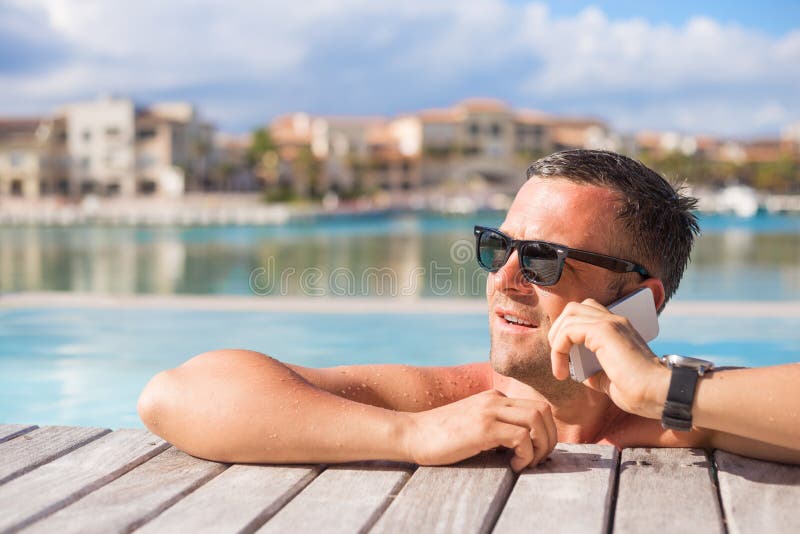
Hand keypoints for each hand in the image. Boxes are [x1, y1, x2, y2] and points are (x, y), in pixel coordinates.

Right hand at [402, 389, 556, 471]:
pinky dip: (526, 454)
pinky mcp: (483, 428)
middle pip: (542, 410)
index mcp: (493, 397)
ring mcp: (489, 411)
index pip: (535, 406)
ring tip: (528, 463)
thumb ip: (494, 426)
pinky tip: (514, 466)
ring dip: (541, 445)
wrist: (412, 433)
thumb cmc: (440, 436)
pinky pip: (521, 437)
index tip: (535, 452)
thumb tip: (520, 445)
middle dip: (549, 438)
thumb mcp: (473, 423)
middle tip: (539, 459)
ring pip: (537, 419)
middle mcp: (494, 399)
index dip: (544, 431)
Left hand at [548, 299, 669, 418]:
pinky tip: (562, 369)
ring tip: (559, 365)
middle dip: (558, 330)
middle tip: (559, 358)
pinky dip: (559, 348)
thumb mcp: (608, 380)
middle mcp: (615, 321)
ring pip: (569, 314)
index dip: (568, 332)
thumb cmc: (640, 391)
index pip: (585, 314)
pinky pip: (569, 330)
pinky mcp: (605, 331)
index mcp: (618, 330)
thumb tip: (578, 372)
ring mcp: (611, 323)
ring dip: (557, 339)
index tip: (564, 361)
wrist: (660, 394)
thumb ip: (593, 371)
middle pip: (574, 308)